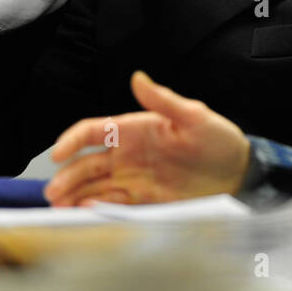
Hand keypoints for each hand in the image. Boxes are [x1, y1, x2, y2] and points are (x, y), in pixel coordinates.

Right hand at [43, 70, 251, 205]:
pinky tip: (86, 212)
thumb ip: (163, 100)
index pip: (95, 131)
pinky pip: (114, 204)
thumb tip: (137, 78)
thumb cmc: (218, 140)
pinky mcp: (144, 200)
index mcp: (135, 129)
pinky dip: (97, 209)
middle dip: (68, 177)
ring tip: (59, 207)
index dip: (73, 140)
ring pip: (94, 186)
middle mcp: (129, 154)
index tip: (58, 153)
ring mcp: (134, 178)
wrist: (238, 173)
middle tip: (53, 192)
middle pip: (88, 164)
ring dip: (76, 195)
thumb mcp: (195, 116)